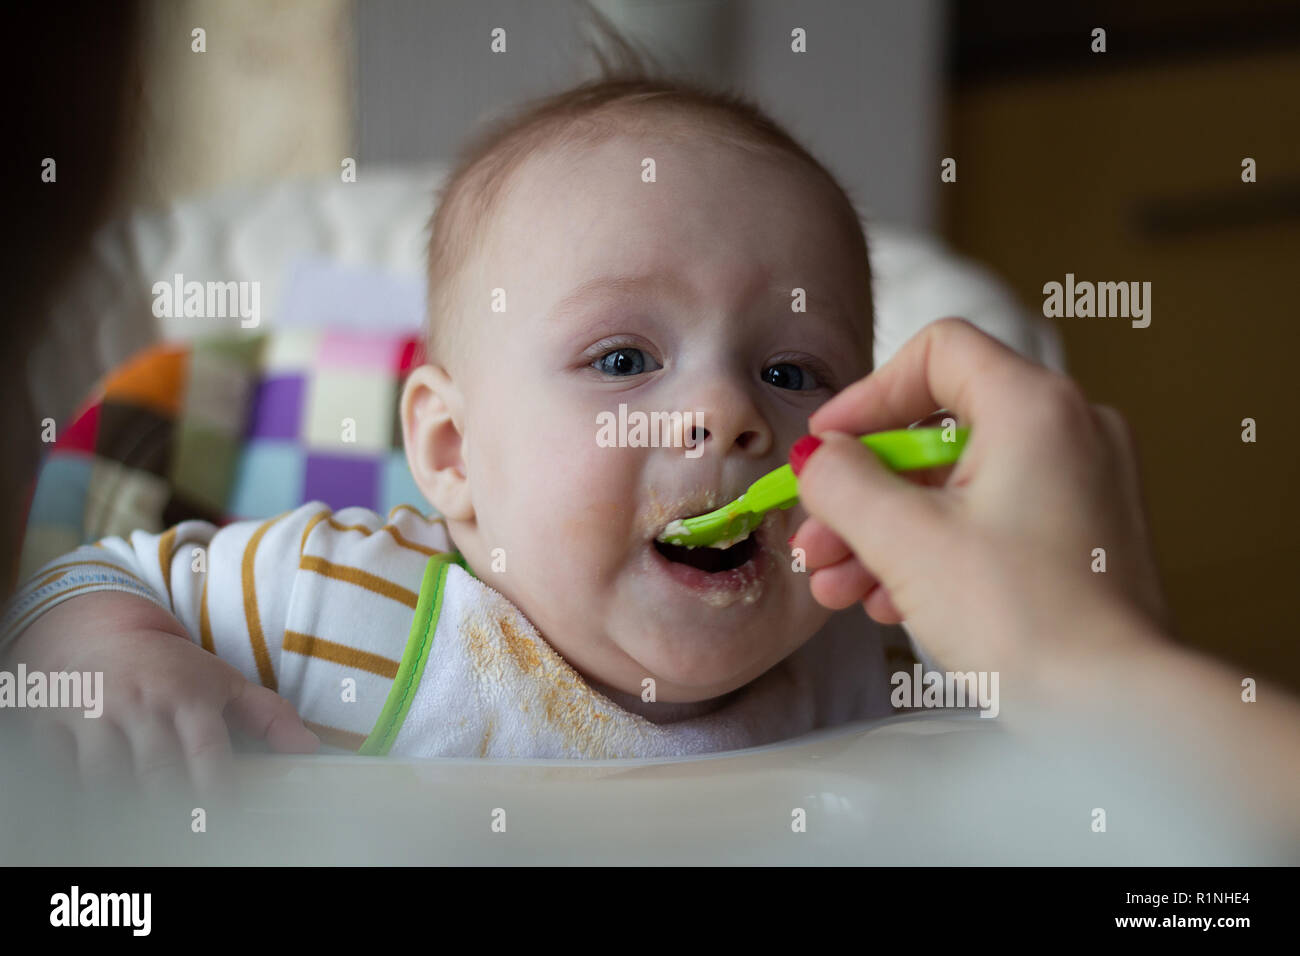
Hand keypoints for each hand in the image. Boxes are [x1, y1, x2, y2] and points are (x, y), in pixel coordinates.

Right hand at [2, 591, 318, 797]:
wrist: (98, 632)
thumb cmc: (170, 667)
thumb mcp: (223, 681)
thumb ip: (268, 715)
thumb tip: (309, 747)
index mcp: (188, 696)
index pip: (206, 754)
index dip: (216, 792)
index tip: (224, 819)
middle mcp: (142, 704)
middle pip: (157, 773)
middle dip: (172, 806)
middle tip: (186, 830)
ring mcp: (94, 714)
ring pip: (106, 778)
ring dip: (124, 804)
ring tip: (144, 824)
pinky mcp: (53, 724)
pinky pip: (62, 772)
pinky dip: (78, 794)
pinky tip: (99, 807)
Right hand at [790, 318, 1168, 683]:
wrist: (1116, 711)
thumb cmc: (1027, 621)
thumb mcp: (906, 541)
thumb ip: (843, 482)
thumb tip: (817, 458)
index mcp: (1035, 407)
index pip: (937, 353)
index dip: (867, 394)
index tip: (827, 445)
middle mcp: (1069, 432)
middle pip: (939, 428)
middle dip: (863, 487)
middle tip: (817, 531)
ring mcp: (1081, 486)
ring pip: (959, 483)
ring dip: (887, 528)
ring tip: (838, 582)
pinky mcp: (1080, 537)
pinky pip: (990, 519)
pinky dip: (934, 548)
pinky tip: (887, 599)